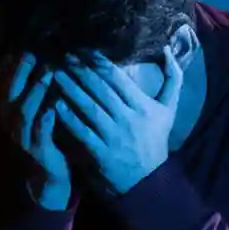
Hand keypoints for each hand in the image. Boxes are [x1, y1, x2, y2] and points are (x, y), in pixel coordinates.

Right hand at [0, 53, 70, 209]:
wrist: (47, 177)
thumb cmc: (45, 138)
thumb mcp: (35, 112)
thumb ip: (33, 90)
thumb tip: (39, 59)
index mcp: (9, 111)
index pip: (5, 83)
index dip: (12, 64)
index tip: (22, 45)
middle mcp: (11, 122)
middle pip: (10, 93)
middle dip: (21, 73)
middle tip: (33, 53)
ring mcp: (22, 137)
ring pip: (24, 111)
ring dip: (36, 91)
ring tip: (48, 73)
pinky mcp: (38, 150)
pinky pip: (41, 131)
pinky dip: (47, 116)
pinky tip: (56, 103)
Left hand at [52, 45, 182, 196]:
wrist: (148, 180)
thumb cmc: (155, 140)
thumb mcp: (168, 110)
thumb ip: (173, 79)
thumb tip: (169, 49)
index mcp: (144, 106)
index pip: (118, 78)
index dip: (98, 62)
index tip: (82, 50)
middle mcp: (129, 119)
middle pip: (101, 89)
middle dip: (80, 71)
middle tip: (63, 56)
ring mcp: (114, 136)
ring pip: (89, 108)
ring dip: (71, 90)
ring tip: (56, 75)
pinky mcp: (100, 153)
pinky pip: (81, 131)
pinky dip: (68, 118)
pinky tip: (55, 105)